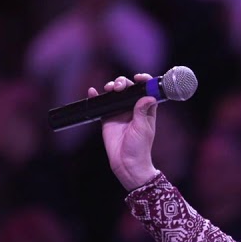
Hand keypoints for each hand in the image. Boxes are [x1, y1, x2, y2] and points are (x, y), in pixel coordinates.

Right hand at [88, 74, 159, 190]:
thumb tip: (148, 96)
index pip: (146, 90)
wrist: (126, 163)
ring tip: (109, 89)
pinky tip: (92, 91)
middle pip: (128, 88)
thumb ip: (142, 111)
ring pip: (115, 94)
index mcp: (146, 109)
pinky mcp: (107, 118)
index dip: (144, 81)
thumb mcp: (143, 128)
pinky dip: (96, 97)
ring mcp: (119, 112)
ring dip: (112, 86)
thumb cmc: (139, 148)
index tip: (139, 77)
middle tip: (119, 87)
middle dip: (123, 83)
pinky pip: (102, 104)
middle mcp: (133, 108)